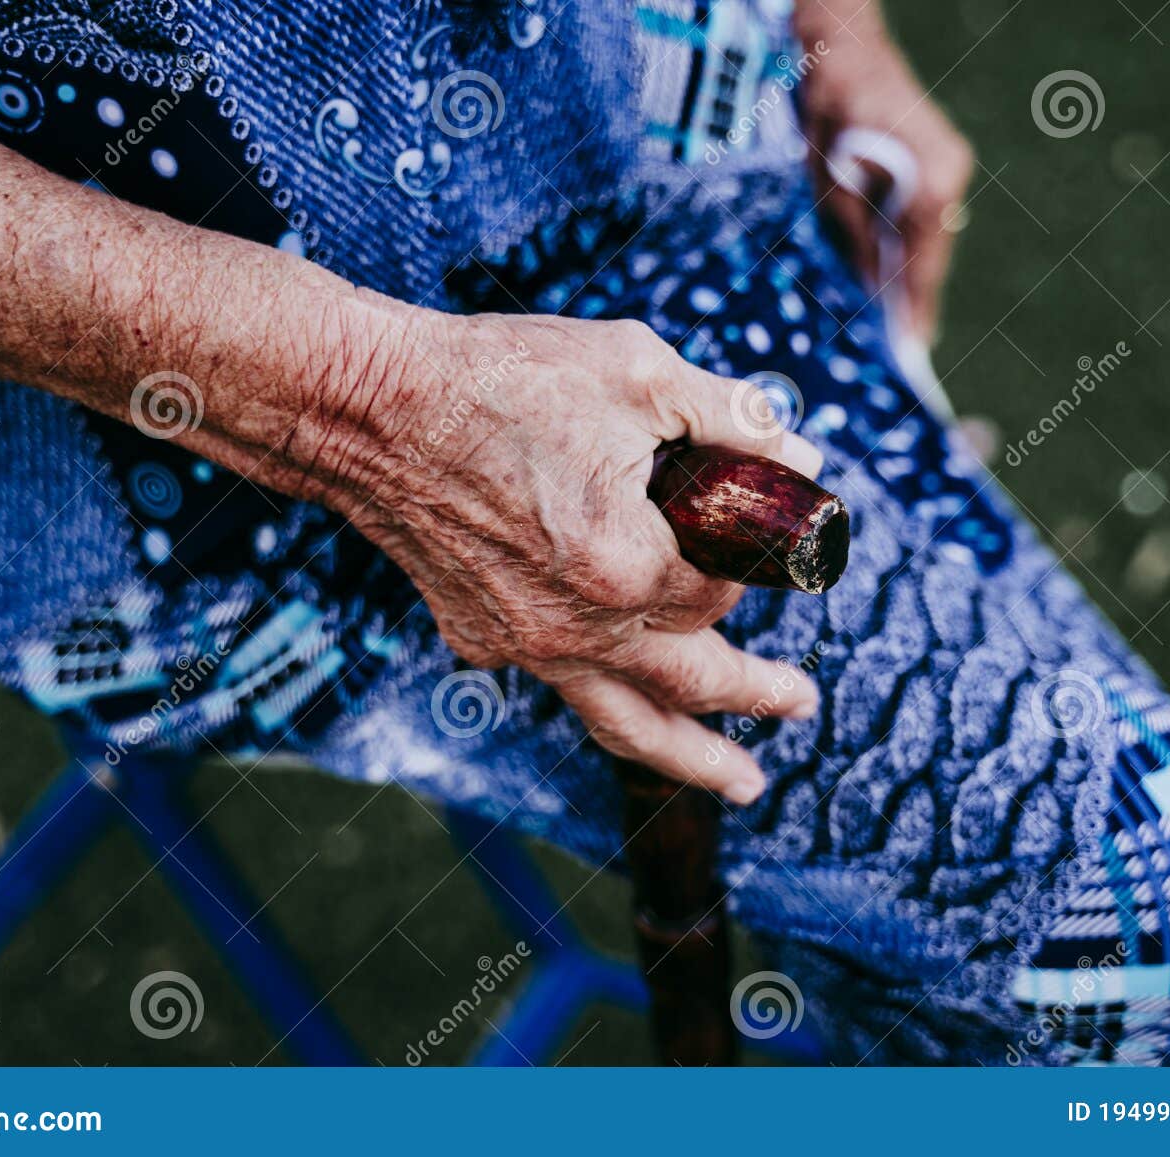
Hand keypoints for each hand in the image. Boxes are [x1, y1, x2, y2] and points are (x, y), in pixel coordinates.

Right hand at [291, 308, 824, 801]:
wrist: (368, 406)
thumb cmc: (502, 379)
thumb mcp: (640, 371)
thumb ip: (734, 420)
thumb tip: (801, 456)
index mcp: (627, 567)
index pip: (722, 593)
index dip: (750, 559)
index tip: (755, 525)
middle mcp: (577, 627)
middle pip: (692, 685)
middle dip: (755, 699)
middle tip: (801, 704)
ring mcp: (523, 643)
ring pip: (621, 719)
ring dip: (688, 754)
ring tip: (739, 782)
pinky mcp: (478, 635)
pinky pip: (553, 678)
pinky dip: (595, 688)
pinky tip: (612, 684)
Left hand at [802, 37, 973, 340]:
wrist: (842, 46)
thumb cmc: (830, 108)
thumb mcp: (828, 182)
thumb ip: (852, 236)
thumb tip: (868, 292)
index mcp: (932, 181)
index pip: (925, 263)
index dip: (915, 310)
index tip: (910, 352)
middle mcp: (949, 176)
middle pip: (931, 256)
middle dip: (913, 302)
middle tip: (900, 353)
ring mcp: (948, 167)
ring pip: (927, 240)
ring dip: (909, 278)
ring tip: (896, 328)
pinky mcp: (938, 163)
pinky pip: (922, 220)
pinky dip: (906, 248)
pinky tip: (891, 279)